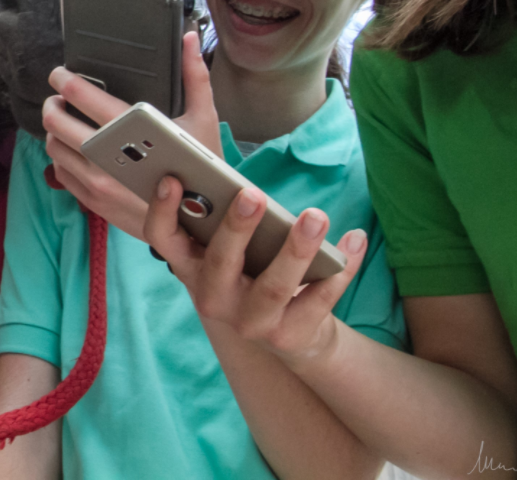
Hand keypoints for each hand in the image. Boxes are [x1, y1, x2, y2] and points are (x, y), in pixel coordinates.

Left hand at [42, 31, 220, 239]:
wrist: (202, 223)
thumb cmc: (202, 166)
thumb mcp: (203, 119)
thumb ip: (194, 76)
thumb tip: (187, 38)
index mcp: (131, 132)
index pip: (82, 97)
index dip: (65, 81)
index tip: (60, 74)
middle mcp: (108, 158)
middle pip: (57, 121)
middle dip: (54, 103)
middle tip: (61, 96)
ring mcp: (97, 182)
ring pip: (54, 146)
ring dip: (55, 130)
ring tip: (67, 120)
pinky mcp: (93, 202)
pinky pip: (60, 172)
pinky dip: (62, 156)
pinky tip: (76, 147)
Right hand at [144, 175, 368, 368]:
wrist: (292, 333)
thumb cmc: (255, 272)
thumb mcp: (233, 250)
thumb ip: (227, 222)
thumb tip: (242, 188)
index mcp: (190, 268)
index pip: (163, 239)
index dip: (162, 210)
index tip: (172, 179)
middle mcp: (212, 299)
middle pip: (219, 263)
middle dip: (236, 228)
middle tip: (253, 195)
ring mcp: (250, 323)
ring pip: (273, 287)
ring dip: (296, 249)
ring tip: (315, 217)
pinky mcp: (289, 336)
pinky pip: (318, 300)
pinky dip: (341, 268)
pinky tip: (354, 240)